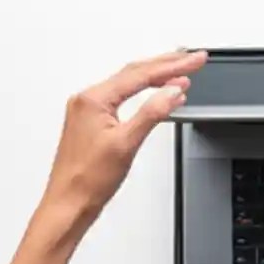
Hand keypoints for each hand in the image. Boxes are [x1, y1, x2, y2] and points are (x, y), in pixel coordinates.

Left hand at [38, 50, 208, 237]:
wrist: (68, 205)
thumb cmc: (87, 180)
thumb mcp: (126, 144)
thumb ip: (152, 113)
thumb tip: (173, 91)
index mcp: (93, 99)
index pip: (141, 74)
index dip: (172, 66)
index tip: (194, 60)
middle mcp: (87, 100)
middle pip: (135, 73)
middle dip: (167, 64)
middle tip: (194, 59)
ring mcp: (88, 110)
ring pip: (128, 83)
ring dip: (156, 75)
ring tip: (181, 69)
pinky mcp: (92, 122)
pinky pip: (122, 96)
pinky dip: (144, 91)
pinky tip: (158, 93)